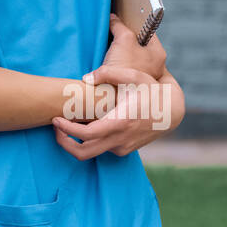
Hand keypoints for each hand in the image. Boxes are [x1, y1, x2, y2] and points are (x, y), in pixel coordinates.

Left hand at [52, 64, 176, 158]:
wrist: (172, 110)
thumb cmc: (150, 90)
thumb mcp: (132, 75)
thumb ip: (107, 73)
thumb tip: (85, 79)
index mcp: (120, 122)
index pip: (87, 134)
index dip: (67, 130)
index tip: (55, 119)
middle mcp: (120, 139)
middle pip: (83, 153)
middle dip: (64, 142)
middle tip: (55, 127)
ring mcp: (122, 147)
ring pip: (91, 153)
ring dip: (75, 142)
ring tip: (66, 125)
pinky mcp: (124, 150)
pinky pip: (101, 148)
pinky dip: (89, 141)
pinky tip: (86, 125)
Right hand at [101, 12, 165, 80]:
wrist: (112, 92)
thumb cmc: (125, 68)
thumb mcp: (123, 39)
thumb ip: (119, 25)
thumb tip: (113, 18)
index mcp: (158, 54)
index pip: (148, 32)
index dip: (134, 24)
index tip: (123, 20)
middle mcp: (154, 66)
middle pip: (138, 44)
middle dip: (125, 38)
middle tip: (115, 33)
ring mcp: (142, 75)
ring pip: (129, 56)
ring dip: (119, 51)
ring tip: (110, 46)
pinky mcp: (130, 82)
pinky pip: (123, 66)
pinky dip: (115, 62)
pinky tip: (108, 59)